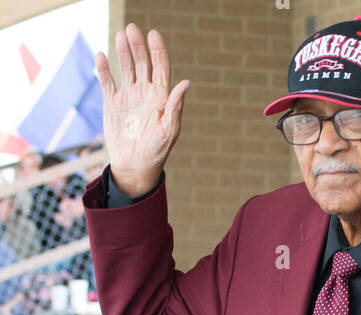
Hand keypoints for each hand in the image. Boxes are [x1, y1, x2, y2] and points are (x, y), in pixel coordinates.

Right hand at [95, 24, 189, 197]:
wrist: (135, 167)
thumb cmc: (156, 151)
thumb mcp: (169, 129)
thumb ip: (175, 105)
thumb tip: (186, 83)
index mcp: (162, 97)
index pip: (161, 67)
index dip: (158, 50)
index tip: (153, 34)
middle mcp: (145, 92)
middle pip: (143, 62)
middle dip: (138, 45)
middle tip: (132, 29)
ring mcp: (128, 96)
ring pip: (125, 67)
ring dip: (123, 51)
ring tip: (120, 35)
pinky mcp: (112, 103)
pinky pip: (107, 81)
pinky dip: (104, 69)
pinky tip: (101, 56)